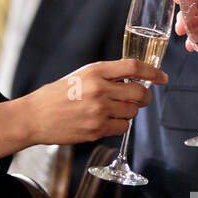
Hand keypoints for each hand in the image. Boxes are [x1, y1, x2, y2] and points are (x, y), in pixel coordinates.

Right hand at [0, 59, 165, 157]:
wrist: (35, 117)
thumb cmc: (56, 95)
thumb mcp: (80, 76)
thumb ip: (106, 76)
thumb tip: (135, 82)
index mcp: (95, 71)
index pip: (134, 67)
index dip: (153, 72)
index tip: (162, 77)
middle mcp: (99, 89)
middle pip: (139, 93)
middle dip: (144, 97)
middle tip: (140, 99)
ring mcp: (99, 111)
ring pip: (132, 112)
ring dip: (128, 112)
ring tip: (110, 111)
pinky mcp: (97, 129)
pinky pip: (122, 128)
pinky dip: (118, 126)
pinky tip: (104, 122)